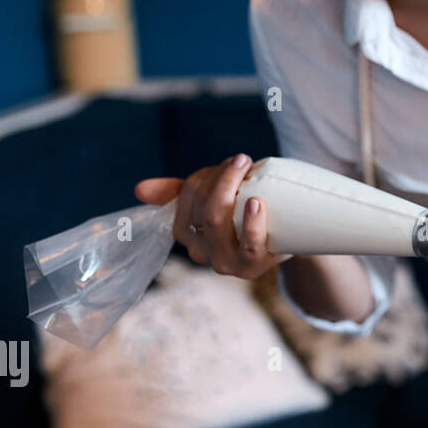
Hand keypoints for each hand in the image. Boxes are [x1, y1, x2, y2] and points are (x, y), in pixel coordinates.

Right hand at [134, 153, 286, 279]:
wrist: (288, 237)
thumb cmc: (244, 214)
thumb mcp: (215, 200)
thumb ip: (180, 192)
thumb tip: (139, 189)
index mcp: (185, 232)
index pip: (188, 195)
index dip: (208, 175)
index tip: (232, 163)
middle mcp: (199, 251)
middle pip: (204, 207)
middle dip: (222, 178)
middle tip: (243, 161)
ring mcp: (224, 263)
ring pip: (218, 221)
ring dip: (231, 188)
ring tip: (250, 169)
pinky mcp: (251, 267)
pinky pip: (248, 245)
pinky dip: (252, 222)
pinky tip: (256, 202)